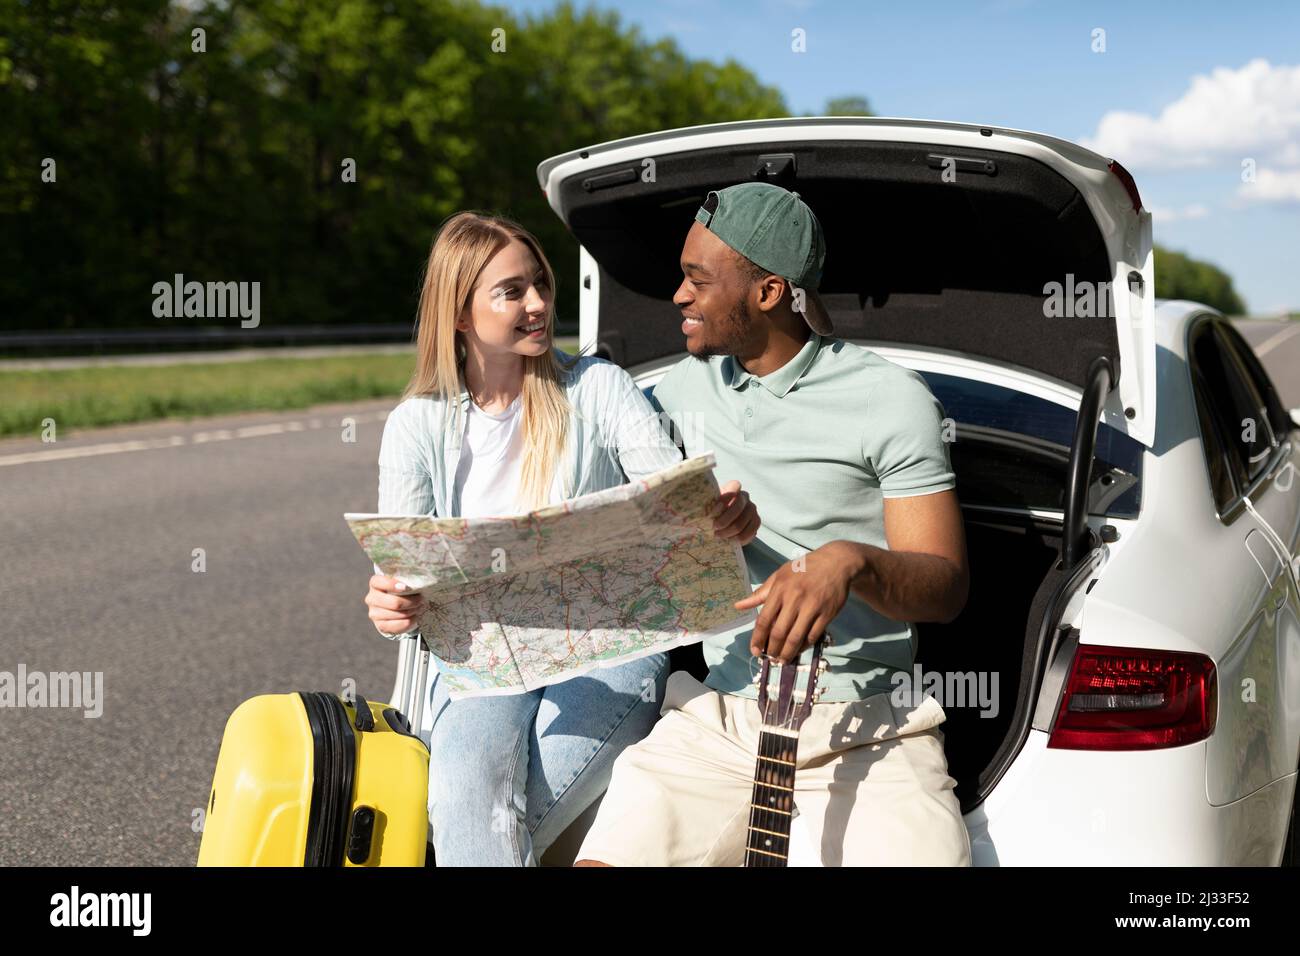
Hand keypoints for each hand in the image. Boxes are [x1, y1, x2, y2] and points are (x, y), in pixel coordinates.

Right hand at [366, 574, 425, 634]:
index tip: (406, 587)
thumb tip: (417, 582)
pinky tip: (415, 617)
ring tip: (418, 607)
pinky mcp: (380, 625)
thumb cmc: (401, 590)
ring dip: (412, 611)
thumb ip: (405, 579)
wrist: (397, 606)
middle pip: (394, 603)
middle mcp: (372, 598)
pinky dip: (409, 622)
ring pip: (397, 614)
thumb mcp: (402, 581)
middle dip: (411, 602)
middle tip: (420, 599)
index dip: (392, 585)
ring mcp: (374, 613)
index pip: (379, 582)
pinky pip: (397, 626)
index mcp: (375, 583)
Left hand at [711, 480, 759, 545]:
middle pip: (737, 508)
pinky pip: (750, 532)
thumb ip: (708, 505)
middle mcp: (745, 497)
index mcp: (733, 489)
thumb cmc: (713, 512)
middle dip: (724, 520)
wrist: (722, 524)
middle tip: (714, 527)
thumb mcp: (708, 506)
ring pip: (741, 523)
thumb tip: (705, 511)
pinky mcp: (756, 521)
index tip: (714, 509)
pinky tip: (730, 540)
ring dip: (729, 532)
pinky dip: (739, 538)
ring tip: (719, 536)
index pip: (735, 486)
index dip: (726, 496)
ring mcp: (752, 509)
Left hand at [733, 542, 859, 662]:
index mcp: (780, 590)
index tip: (755, 650)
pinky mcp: (827, 613)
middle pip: (779, 632)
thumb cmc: (804, 569)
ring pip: (796, 637)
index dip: (758, 638)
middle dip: (772, 649)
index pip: (764, 619)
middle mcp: (794, 599)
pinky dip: (804, 646)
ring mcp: (812, 607)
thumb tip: (738, 606)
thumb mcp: (780, 575)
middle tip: (770, 658)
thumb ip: (760, 593)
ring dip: (787, 653)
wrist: (836, 562)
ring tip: (782, 660)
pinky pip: (813, 635)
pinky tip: (799, 650)